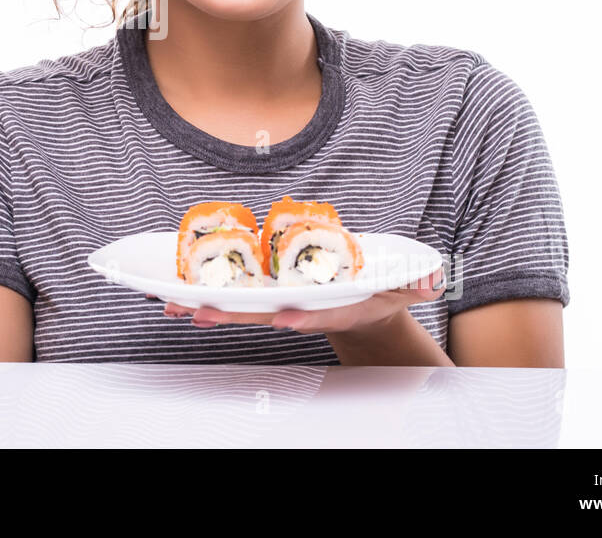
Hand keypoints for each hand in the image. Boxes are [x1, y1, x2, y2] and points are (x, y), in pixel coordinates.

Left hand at [154, 269, 446, 334]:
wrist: (361, 305)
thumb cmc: (383, 290)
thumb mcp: (407, 285)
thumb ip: (417, 282)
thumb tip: (432, 279)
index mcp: (335, 307)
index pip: (317, 316)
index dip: (301, 319)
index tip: (282, 321)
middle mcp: (302, 310)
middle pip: (263, 316)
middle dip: (230, 317)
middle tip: (196, 315)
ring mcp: (281, 304)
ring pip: (239, 310)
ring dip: (204, 309)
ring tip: (170, 307)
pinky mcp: (266, 296)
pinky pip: (230, 297)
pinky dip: (200, 296)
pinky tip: (169, 293)